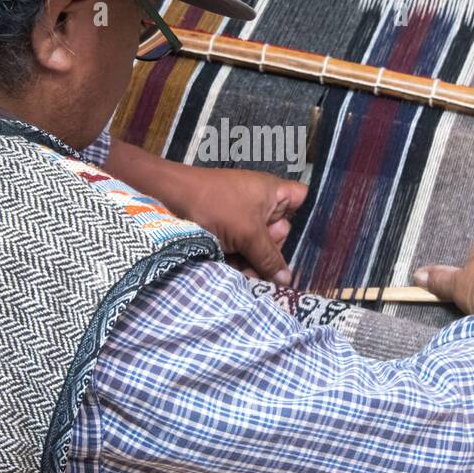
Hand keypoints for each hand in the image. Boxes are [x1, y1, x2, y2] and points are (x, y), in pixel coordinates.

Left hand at [171, 167, 307, 284]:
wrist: (169, 201)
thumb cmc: (215, 205)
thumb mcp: (248, 233)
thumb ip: (270, 257)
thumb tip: (286, 280)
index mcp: (272, 192)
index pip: (301, 199)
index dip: (304, 218)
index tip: (303, 243)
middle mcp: (261, 204)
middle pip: (281, 232)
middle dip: (272, 252)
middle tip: (264, 266)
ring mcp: (243, 218)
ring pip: (260, 246)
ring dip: (254, 262)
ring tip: (245, 274)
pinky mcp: (227, 232)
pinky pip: (242, 249)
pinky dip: (239, 261)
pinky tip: (235, 274)